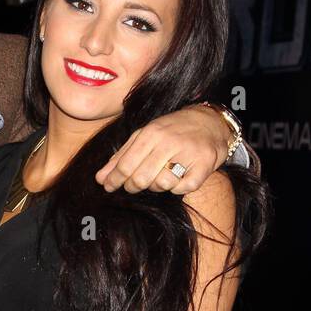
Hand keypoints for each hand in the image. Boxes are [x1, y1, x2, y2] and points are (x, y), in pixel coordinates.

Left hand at [95, 104, 230, 194]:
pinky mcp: (204, 165)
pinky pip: (182, 188)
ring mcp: (187, 153)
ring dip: (157, 186)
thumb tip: (100, 178)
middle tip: (135, 184)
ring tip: (161, 175)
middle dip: (133, 186)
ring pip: (161, 185)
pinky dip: (178, 188)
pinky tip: (179, 177)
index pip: (126, 165)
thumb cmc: (172, 130)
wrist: (211, 122)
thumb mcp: (145, 135)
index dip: (114, 180)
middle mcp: (169, 142)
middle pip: (141, 178)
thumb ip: (122, 156)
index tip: (108, 187)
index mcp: (151, 133)